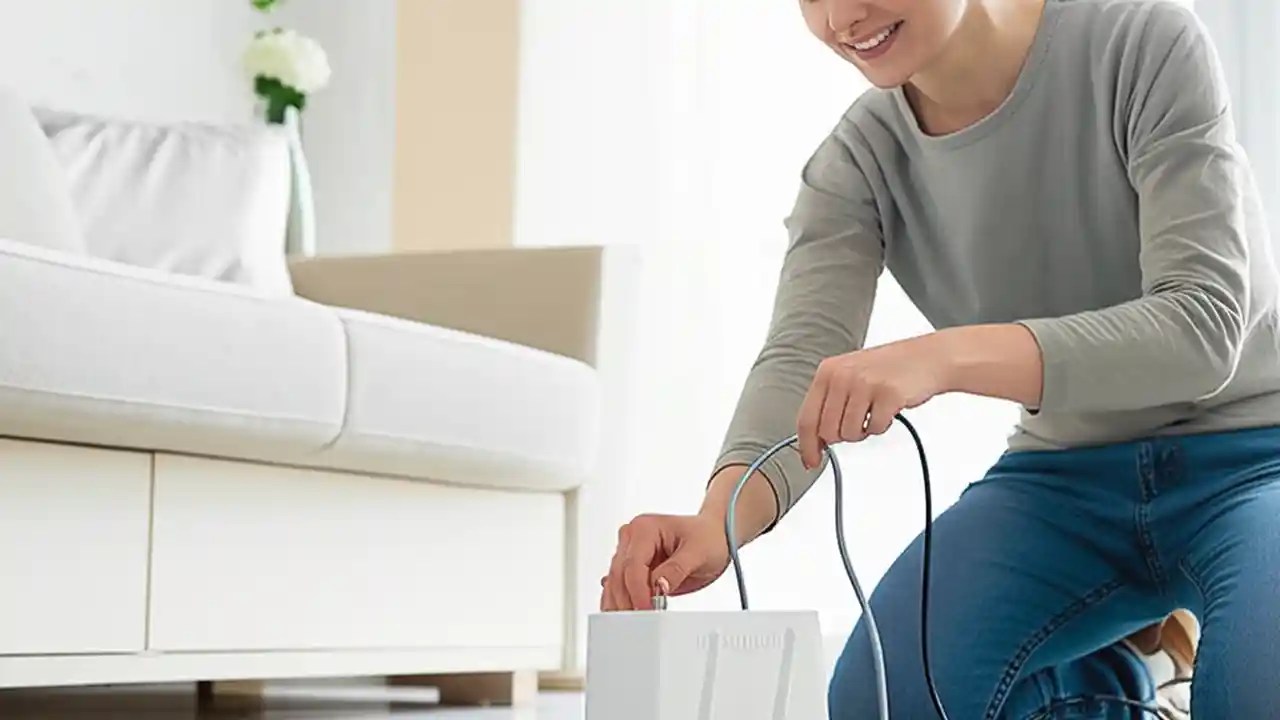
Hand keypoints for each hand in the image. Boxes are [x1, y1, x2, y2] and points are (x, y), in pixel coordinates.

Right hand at [600, 512, 729, 610]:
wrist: (715, 536)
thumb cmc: (708, 537)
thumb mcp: (698, 553)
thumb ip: (676, 570)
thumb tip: (659, 586)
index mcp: (645, 528)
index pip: (633, 564)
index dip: (638, 591)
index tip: (646, 609)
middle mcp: (632, 538)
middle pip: (619, 575)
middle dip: (627, 600)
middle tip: (640, 622)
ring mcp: (630, 552)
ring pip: (615, 582)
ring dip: (621, 603)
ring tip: (632, 623)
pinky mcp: (633, 567)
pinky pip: (620, 585)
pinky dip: (621, 601)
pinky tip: (624, 613)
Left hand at [797, 333, 951, 468]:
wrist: (927, 357)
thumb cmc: (888, 369)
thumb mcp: (849, 376)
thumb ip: (829, 404)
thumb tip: (815, 441)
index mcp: (828, 371)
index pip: (807, 418)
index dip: (807, 445)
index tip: (811, 460)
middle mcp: (842, 376)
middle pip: (828, 432)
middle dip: (842, 436)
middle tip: (857, 422)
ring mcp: (864, 384)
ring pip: (849, 434)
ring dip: (863, 431)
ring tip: (873, 412)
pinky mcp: (887, 395)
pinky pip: (875, 429)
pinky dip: (881, 426)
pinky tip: (887, 409)